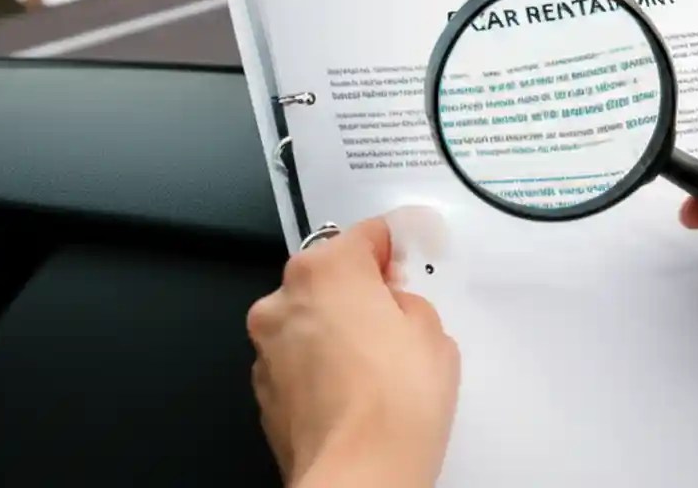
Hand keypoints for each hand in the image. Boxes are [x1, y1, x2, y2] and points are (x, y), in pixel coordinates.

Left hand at [247, 218, 459, 487]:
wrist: (357, 476)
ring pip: (310, 319)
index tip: (410, 253)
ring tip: (379, 364)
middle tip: (400, 317)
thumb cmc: (395, 403)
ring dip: (338, 328)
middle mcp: (284, 300)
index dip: (396, 245)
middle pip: (330, 275)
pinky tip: (356, 390)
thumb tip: (394, 308)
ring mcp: (267, 347)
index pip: (367, 234)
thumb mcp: (432, 332)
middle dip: (362, 289)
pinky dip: (322, 365)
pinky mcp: (264, 390)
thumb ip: (408, 303)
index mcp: (326, 269)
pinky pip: (298, 359)